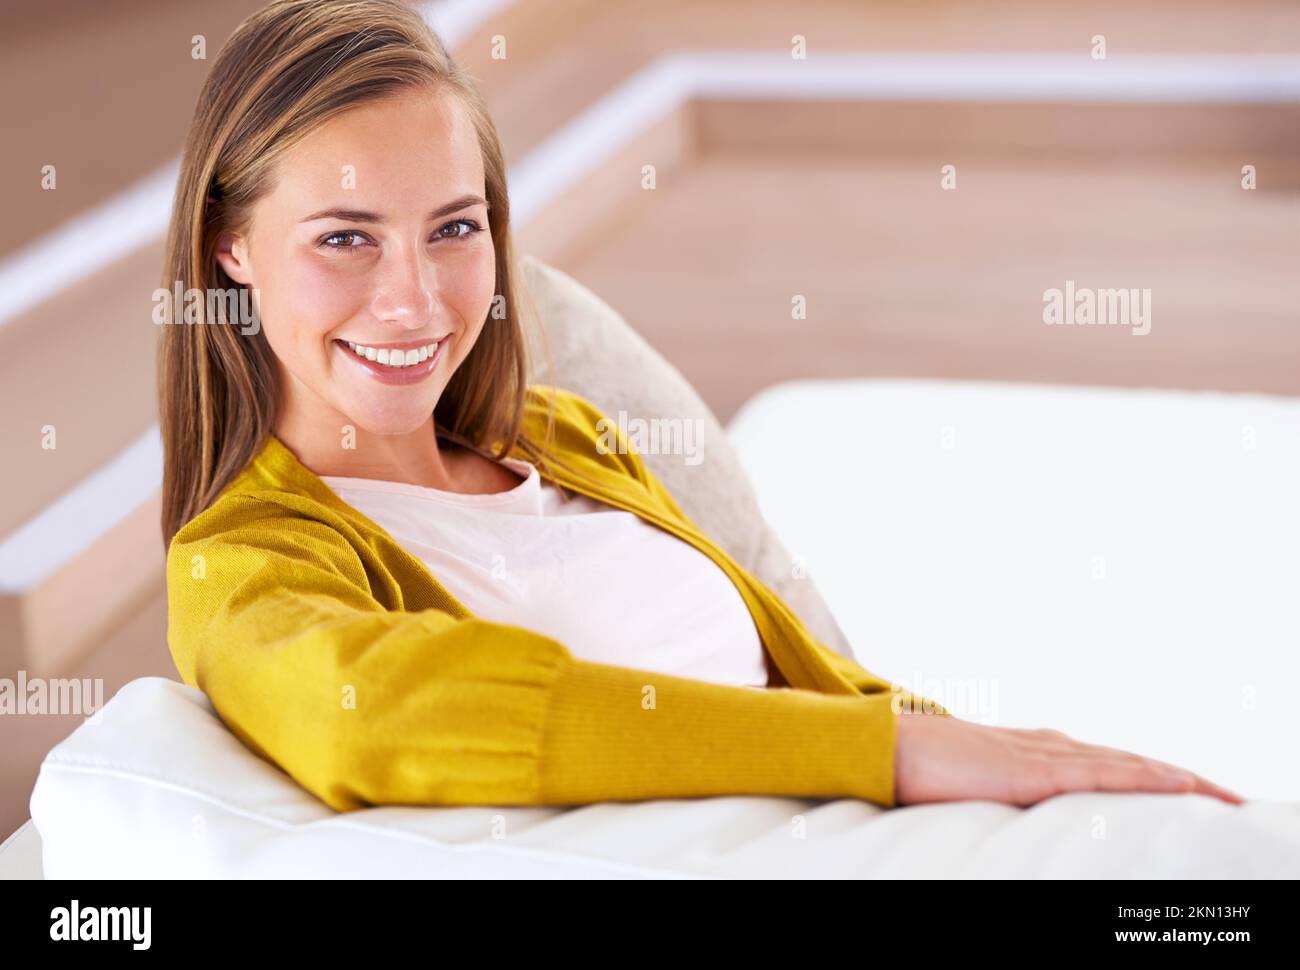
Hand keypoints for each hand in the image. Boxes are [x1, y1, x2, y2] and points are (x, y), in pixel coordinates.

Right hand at [894, 711, 1245, 806]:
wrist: (885, 747)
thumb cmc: (922, 770)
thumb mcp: (978, 785)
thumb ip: (1009, 794)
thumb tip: (1025, 817)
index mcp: (1040, 752)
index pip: (1113, 765)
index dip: (1157, 778)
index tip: (1197, 793)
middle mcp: (1051, 747)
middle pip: (1134, 762)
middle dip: (1187, 781)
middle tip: (1236, 798)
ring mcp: (1043, 755)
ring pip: (1129, 765)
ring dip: (1182, 781)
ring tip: (1226, 796)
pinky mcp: (1031, 770)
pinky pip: (1101, 774)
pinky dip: (1145, 777)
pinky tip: (1179, 784)